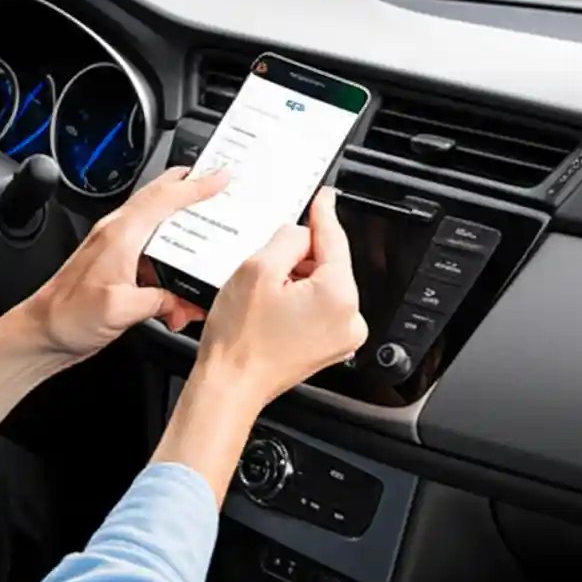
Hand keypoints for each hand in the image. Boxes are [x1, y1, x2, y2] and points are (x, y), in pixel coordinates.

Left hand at [20, 166, 227, 363]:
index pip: (166, 199)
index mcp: (120, 234)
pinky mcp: (113, 265)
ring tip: (204, 224)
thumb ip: (160, 301)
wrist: (40, 333)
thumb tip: (182, 301)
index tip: (221, 175)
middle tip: (215, 183)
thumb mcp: (121, 310)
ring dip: (180, 222)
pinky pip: (149, 249)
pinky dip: (169, 256)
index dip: (198, 185)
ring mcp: (114, 248)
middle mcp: (116, 234)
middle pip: (159, 198)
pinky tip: (178, 275)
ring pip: (155, 222)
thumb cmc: (67, 317)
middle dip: (189, 187)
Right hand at [194, 186, 367, 405]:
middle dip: (299, 259)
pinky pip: (320, 308)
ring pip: (323, 285)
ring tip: (264, 298)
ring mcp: (343, 336)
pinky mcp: (331, 347)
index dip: (323, 214)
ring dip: (297, 281)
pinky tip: (273, 311)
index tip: (323, 197)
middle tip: (265, 271)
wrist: (231, 385)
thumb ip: (287, 238)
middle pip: (329, 264)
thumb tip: (303, 231)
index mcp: (338, 295)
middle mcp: (350, 318)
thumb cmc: (239, 340)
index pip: (334, 239)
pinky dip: (300, 301)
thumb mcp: (257, 269)